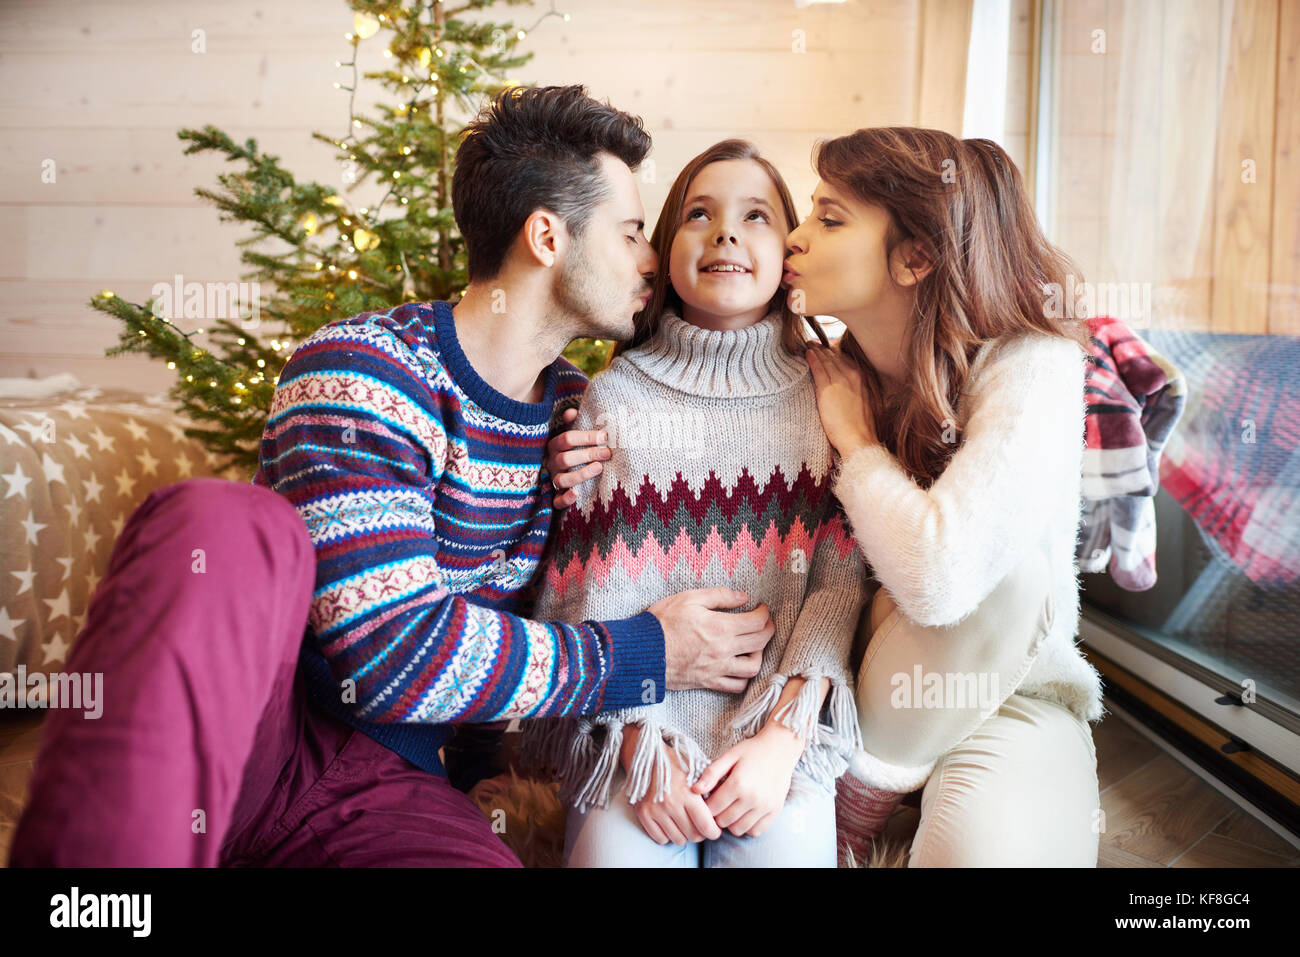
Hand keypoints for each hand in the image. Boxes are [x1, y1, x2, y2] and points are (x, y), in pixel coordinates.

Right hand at [547, 407, 610, 508]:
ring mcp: (553, 480)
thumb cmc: (573, 451)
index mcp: (554, 446)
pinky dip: (565, 499)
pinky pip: (557, 501)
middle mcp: (552, 463)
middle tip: (607, 452)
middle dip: (588, 454)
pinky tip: (576, 494)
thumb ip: (572, 424)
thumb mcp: (571, 436)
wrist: (565, 474)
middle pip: (565, 459)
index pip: (566, 439)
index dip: (586, 437)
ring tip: (599, 468)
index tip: (605, 436)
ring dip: (580, 474)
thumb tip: (571, 411)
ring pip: (562, 479)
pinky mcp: (557, 498)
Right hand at [621, 724, 721, 844]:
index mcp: (688, 793)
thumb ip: (708, 789)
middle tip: (700, 826)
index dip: (714, 832)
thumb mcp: (695, 770)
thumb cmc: (674, 762)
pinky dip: (667, 835)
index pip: (706, 826)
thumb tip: (722, 806)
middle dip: (700, 833)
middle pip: (693, 835)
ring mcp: (655, 810)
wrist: (646, 754)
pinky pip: (660, 838)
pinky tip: (670, 824)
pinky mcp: (643, 813)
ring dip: (684, 835)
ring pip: (678, 839)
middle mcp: (671, 804)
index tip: (715, 830)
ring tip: (684, 823)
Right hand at [648, 588, 773, 692]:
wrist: (642, 652)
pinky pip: (736, 686)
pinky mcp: (709, 682)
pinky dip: (745, 678)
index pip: (757, 622)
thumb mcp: (689, 598)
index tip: (760, 607)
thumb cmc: (662, 622)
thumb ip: (719, 596)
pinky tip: (741, 666)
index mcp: (721, 627)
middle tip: (764, 622)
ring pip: (753, 667)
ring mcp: (718, 669)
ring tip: (754, 645)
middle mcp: (724, 650)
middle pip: (760, 642)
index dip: (764, 613)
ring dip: (760, 654)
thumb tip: (743, 597)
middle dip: (768, 629)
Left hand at [690, 724, 804, 837]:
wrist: (781, 748)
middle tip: (718, 804)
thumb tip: (694, 790)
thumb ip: (711, 773)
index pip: (712, 808)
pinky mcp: (774, 811)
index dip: (706, 806)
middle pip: (723, 821)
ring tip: (731, 809)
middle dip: (717, 815)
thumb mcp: (729, 756)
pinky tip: (744, 814)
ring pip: (738, 829)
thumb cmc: (752, 750)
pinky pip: (755, 831)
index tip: (707, 799)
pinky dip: (747, 827)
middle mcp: (752, 799)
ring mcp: (765, 807)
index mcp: (738, 784)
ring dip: (731, 822)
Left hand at [804, 343, 878, 455]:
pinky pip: (818, 368)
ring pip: (826, 359)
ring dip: (816, 351)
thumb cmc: (861, 427)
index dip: (834, 352)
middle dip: (824, 349)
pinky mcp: (828, 388)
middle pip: (835, 356)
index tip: (826, 349)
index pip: (845, 358)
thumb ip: (857, 390)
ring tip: (808, 346)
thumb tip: (848, 389)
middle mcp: (853, 374)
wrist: (859, 439)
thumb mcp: (865, 402)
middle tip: (813, 343)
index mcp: (863, 377)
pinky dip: (812, 359)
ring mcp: (841, 380)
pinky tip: (807, 354)